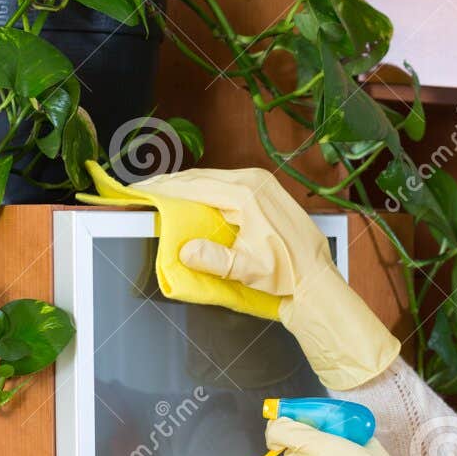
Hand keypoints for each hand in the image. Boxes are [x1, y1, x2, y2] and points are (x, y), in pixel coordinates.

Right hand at [134, 166, 398, 389]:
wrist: (315, 278)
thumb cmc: (285, 273)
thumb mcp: (247, 269)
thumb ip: (214, 259)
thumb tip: (184, 251)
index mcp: (247, 193)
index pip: (195, 186)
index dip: (165, 189)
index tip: (141, 190)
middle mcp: (254, 181)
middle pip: (202, 178)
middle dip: (172, 184)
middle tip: (145, 190)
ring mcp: (262, 183)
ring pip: (214, 179)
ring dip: (188, 186)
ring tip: (163, 193)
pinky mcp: (266, 191)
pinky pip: (228, 185)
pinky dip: (206, 190)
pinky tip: (193, 198)